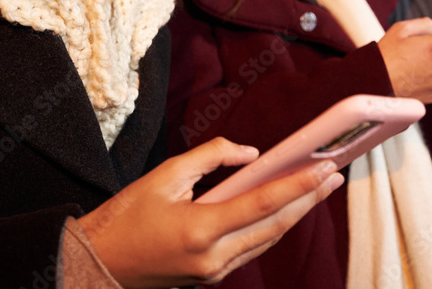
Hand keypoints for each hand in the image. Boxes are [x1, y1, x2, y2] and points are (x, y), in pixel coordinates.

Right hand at [78, 137, 343, 286]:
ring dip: (295, 214)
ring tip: (318, 188)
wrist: (98, 263)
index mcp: (200, 230)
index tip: (325, 167)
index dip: (299, 185)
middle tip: (334, 174)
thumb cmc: (126, 216)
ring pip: (267, 240)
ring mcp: (213, 273)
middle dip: (308, 199)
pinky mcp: (210, 278)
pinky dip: (272, 228)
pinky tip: (285, 209)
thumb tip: (251, 154)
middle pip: (274, 226)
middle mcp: (213, 258)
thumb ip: (212, 157)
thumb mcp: (165, 175)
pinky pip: (251, 250)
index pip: (262, 204)